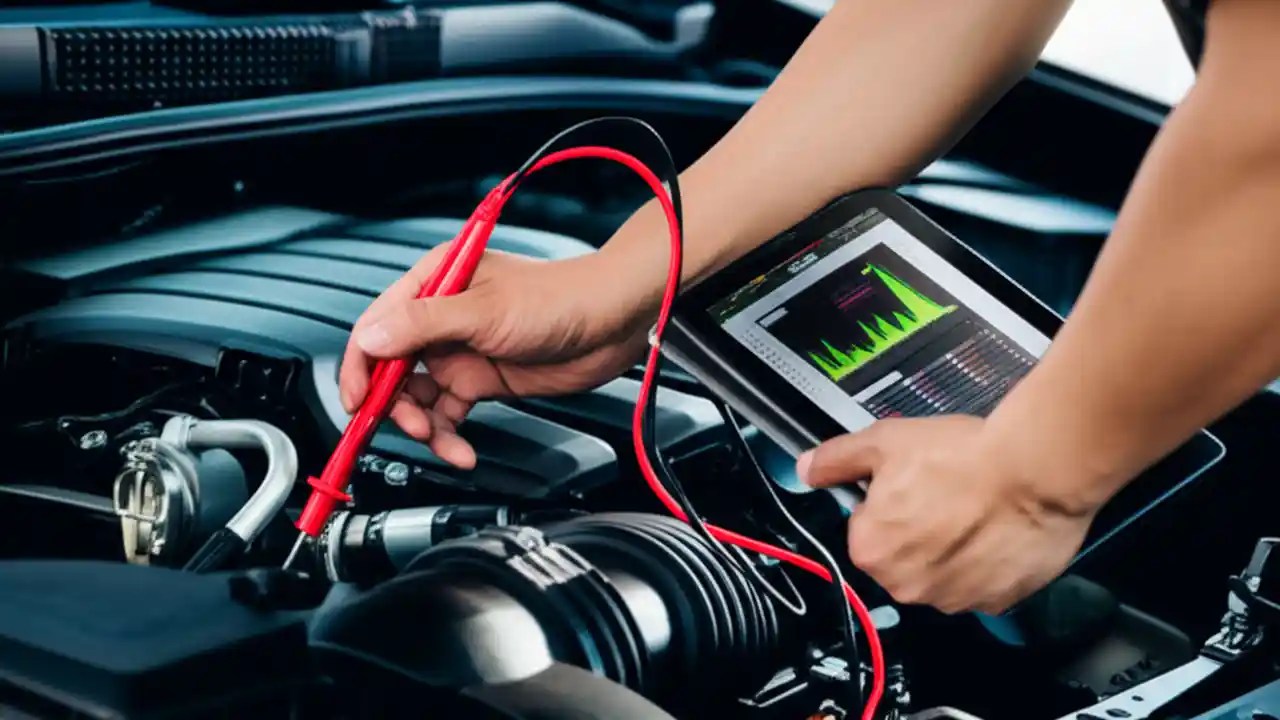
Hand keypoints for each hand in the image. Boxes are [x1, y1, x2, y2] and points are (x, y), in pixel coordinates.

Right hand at [339, 245, 656, 469]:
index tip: (356, 400)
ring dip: (422, 425)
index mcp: (433, 283)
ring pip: (417, 397)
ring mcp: (459, 351)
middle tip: (407, 427)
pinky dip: (448, 435)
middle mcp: (440, 318)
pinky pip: (448, 414)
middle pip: (390, 368)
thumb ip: (424, 325)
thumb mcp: (485, 311)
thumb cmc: (559, 299)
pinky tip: (459, 450)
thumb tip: (371, 338)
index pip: (376, 326)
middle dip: (391, 403)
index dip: (360, 365)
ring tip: (438, 439)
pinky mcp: (480, 379)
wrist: (612, 323)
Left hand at [796, 415, 1096, 614]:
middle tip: (944, 495)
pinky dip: (985, 565)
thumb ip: (837, 458)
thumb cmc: (960, 456)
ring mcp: (952, 599)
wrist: (1034, 471)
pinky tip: (996, 531)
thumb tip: (806, 468)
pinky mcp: (995, 602)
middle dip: (916, 532)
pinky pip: (980, 586)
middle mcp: (905, 586)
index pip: (865, 530)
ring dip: (951, 551)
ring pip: (940, 575)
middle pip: (900, 559)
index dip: (886, 505)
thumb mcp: (884, 441)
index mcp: (870, 550)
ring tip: (974, 510)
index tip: (910, 486)